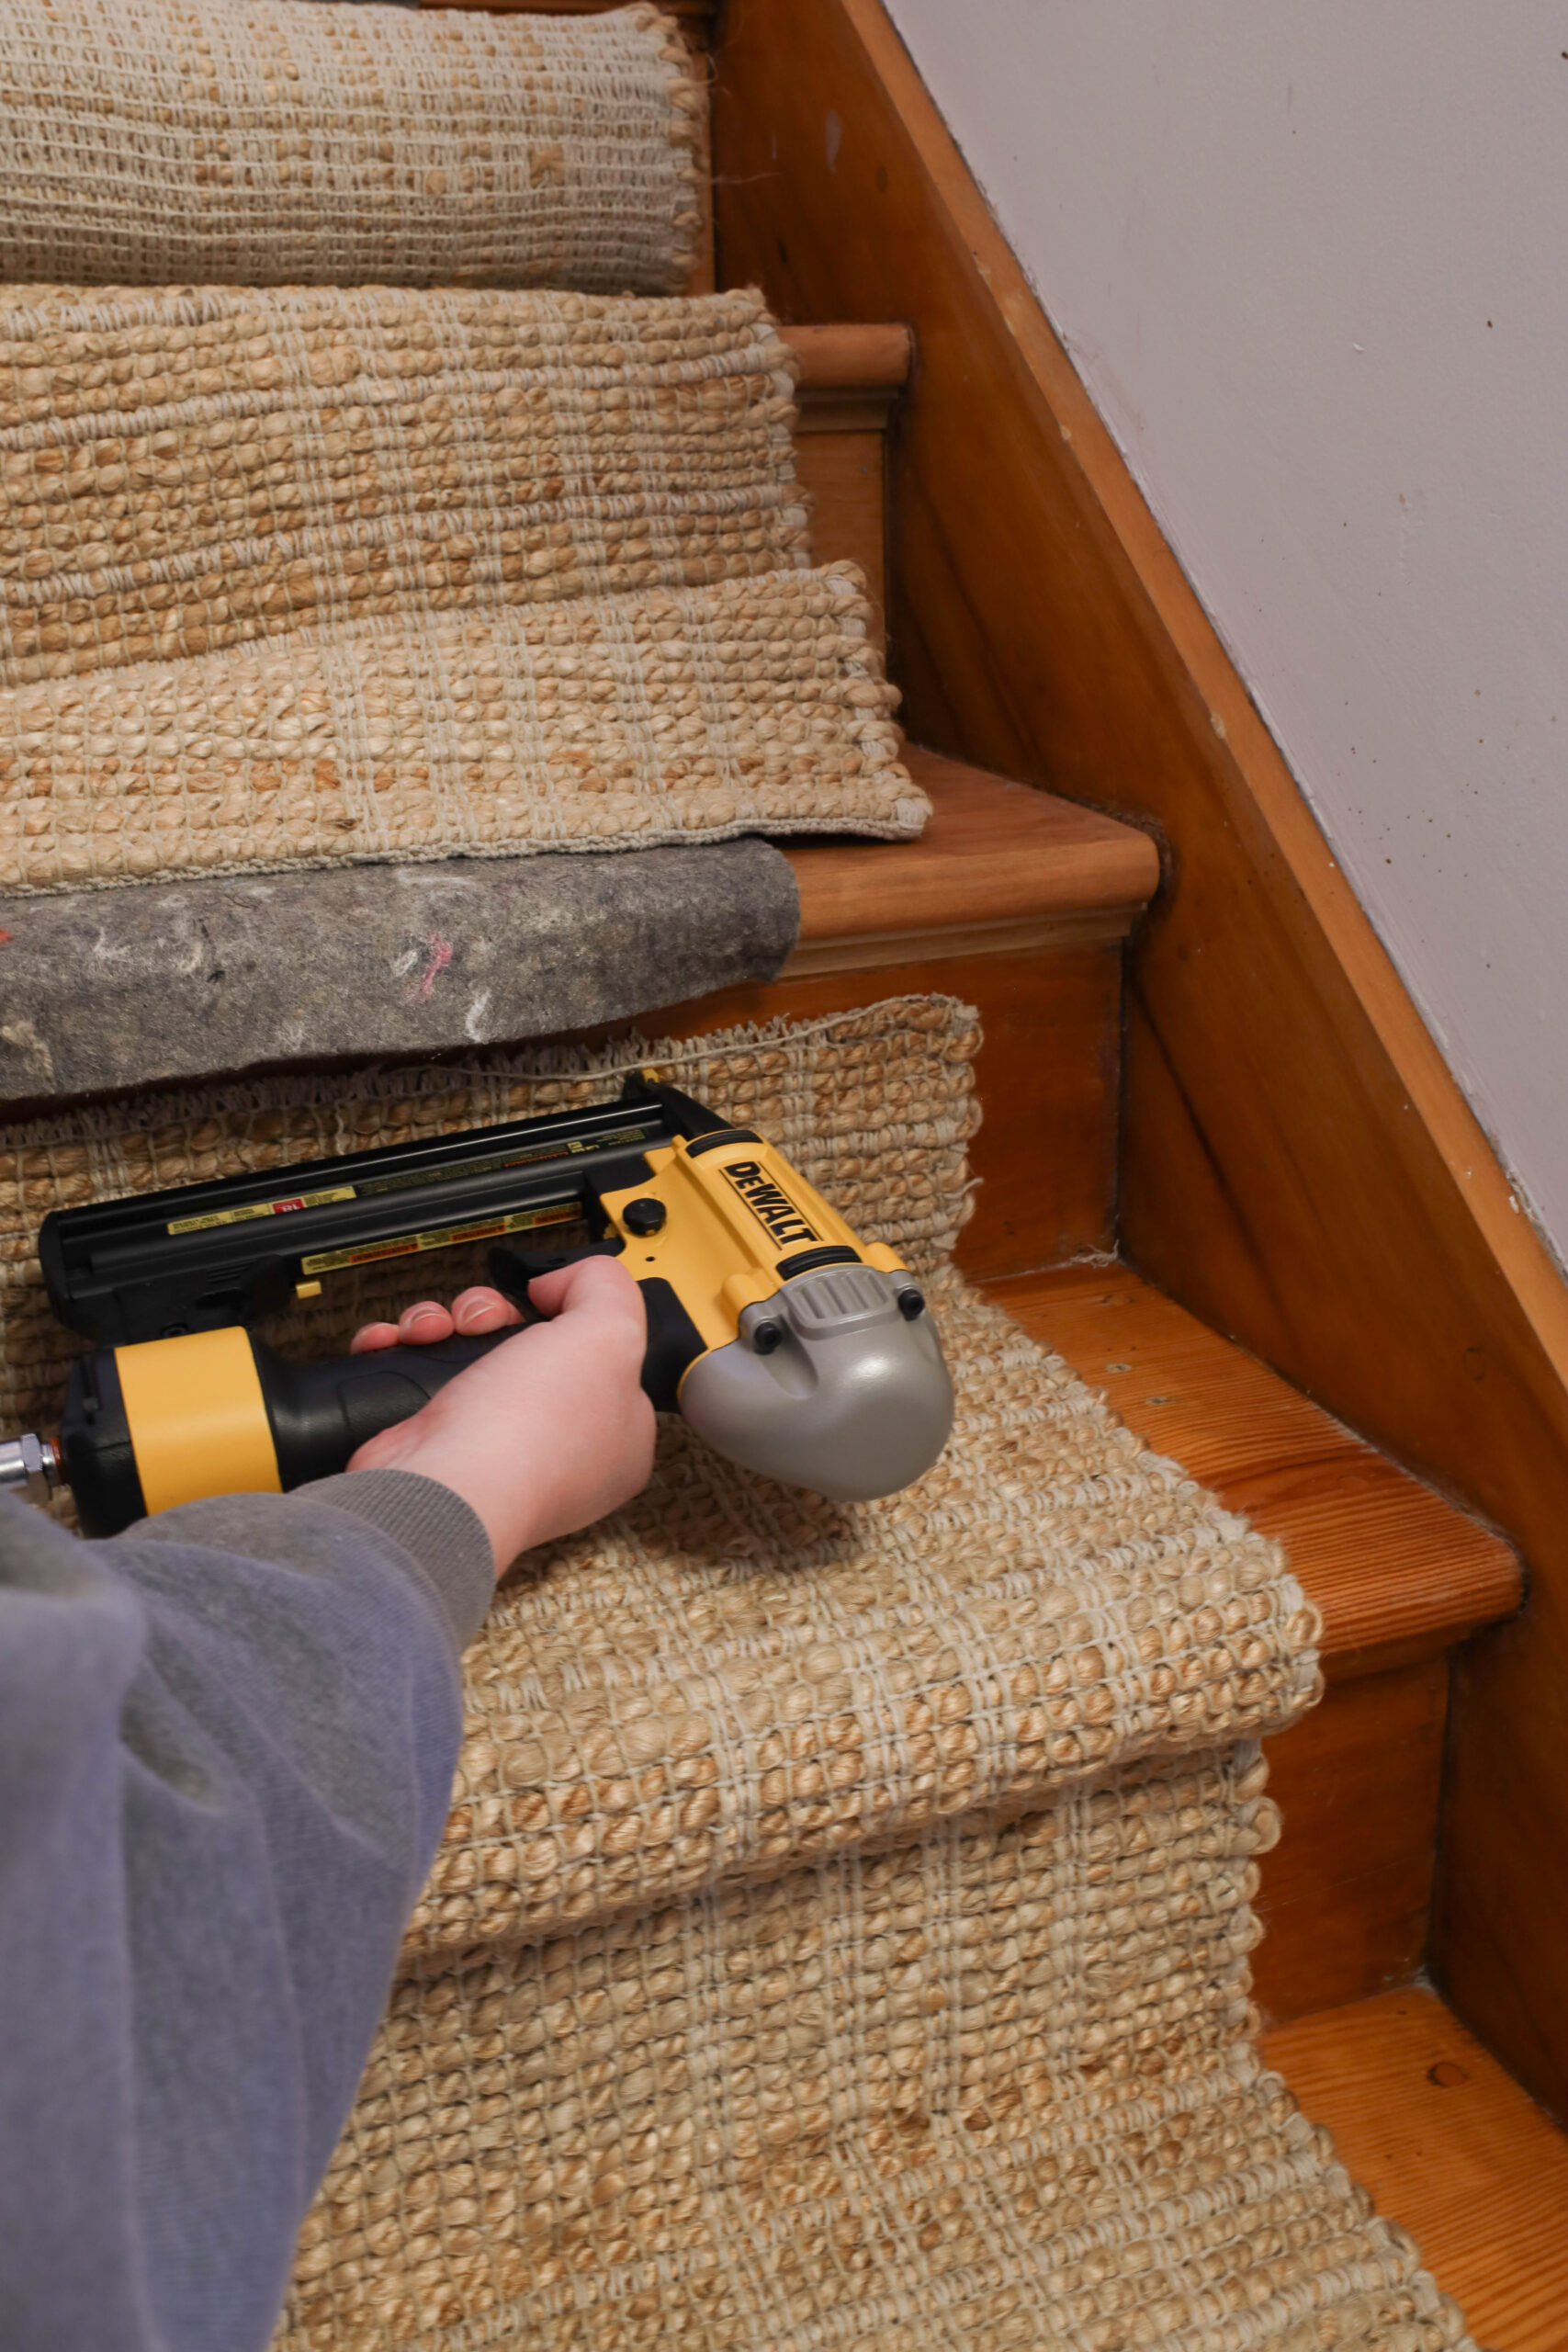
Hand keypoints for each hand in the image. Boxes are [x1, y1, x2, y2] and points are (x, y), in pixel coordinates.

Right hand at [344, 1258, 654, 1575]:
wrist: (439, 1489)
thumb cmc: (529, 1436)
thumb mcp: (607, 1335)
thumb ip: (609, 1291)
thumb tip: (563, 1284)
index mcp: (618, 1435)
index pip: (607, 1357)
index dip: (577, 1317)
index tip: (553, 1302)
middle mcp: (558, 1448)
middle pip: (531, 1345)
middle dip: (495, 1314)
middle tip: (485, 1319)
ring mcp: (494, 1449)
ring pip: (472, 1354)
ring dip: (445, 1323)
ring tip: (434, 1329)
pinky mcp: (440, 1445)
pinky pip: (421, 1377)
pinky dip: (404, 1349)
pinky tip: (399, 1342)